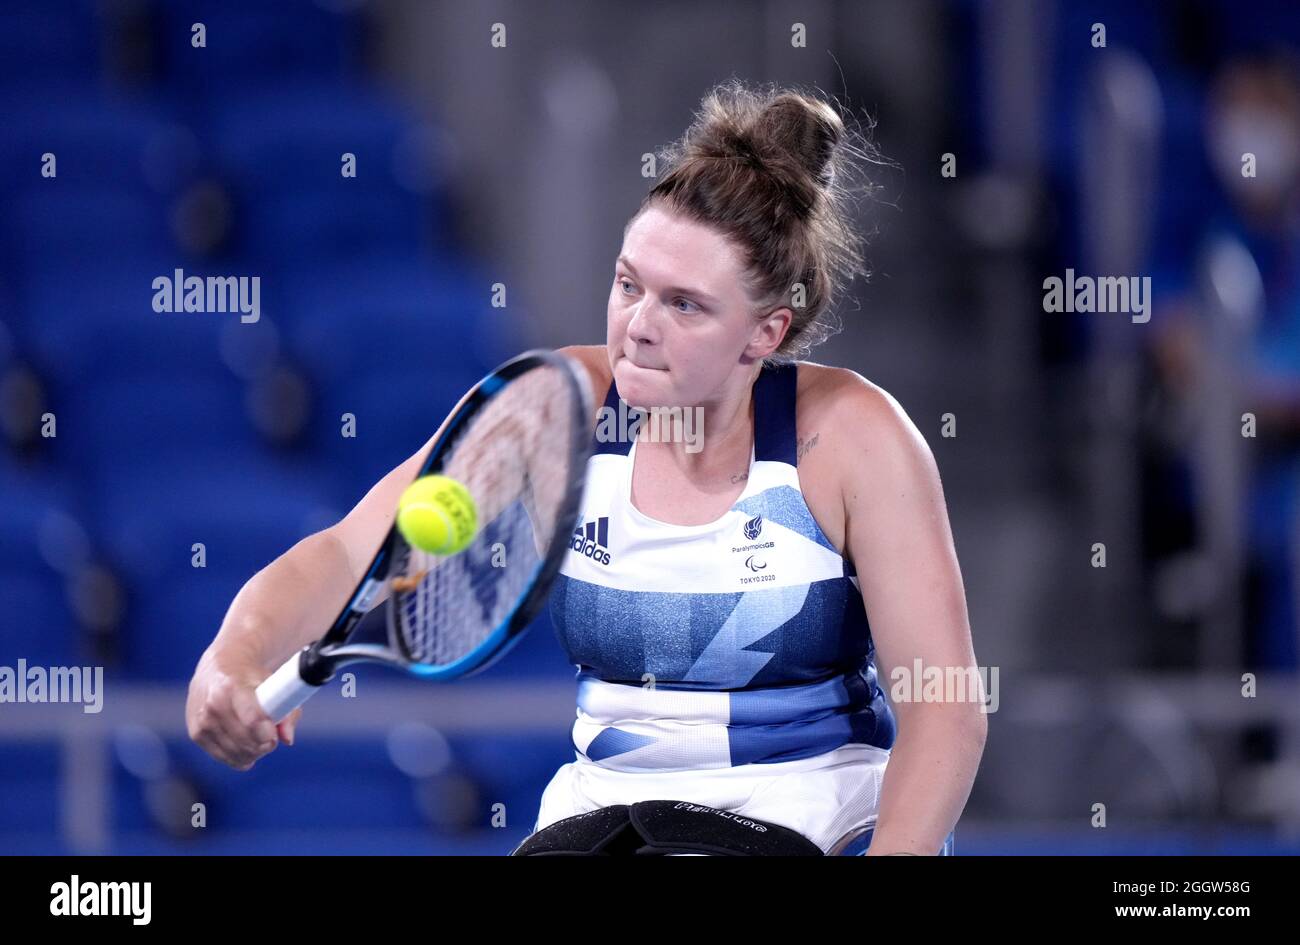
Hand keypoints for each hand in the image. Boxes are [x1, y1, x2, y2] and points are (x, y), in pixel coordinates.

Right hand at [186, 649, 300, 769]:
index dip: (267, 733)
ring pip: (234, 753)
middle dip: (263, 745)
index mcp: (232, 688)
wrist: (218, 668)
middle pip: (244, 741)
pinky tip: (245, 748)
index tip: (274, 735)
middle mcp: (212, 705)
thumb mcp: (273, 684)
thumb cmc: (251, 677)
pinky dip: (238, 757)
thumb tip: (287, 738)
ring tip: (260, 741)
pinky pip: (222, 757)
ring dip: (252, 753)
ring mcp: (202, 721)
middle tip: (271, 738)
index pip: (252, 720)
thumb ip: (287, 711)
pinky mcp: (196, 734)